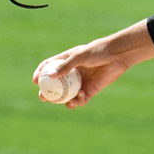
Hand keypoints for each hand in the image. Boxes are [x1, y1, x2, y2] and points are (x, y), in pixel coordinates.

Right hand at [32, 21, 153, 108]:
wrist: (118, 56)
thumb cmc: (98, 51)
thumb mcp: (80, 56)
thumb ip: (66, 66)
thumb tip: (50, 75)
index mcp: (66, 60)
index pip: (48, 67)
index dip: (39, 74)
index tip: (35, 82)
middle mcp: (72, 73)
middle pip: (55, 85)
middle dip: (48, 93)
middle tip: (44, 98)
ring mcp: (81, 82)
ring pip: (67, 95)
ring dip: (65, 101)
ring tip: (67, 102)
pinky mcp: (90, 90)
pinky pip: (81, 99)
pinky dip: (79, 101)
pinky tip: (81, 97)